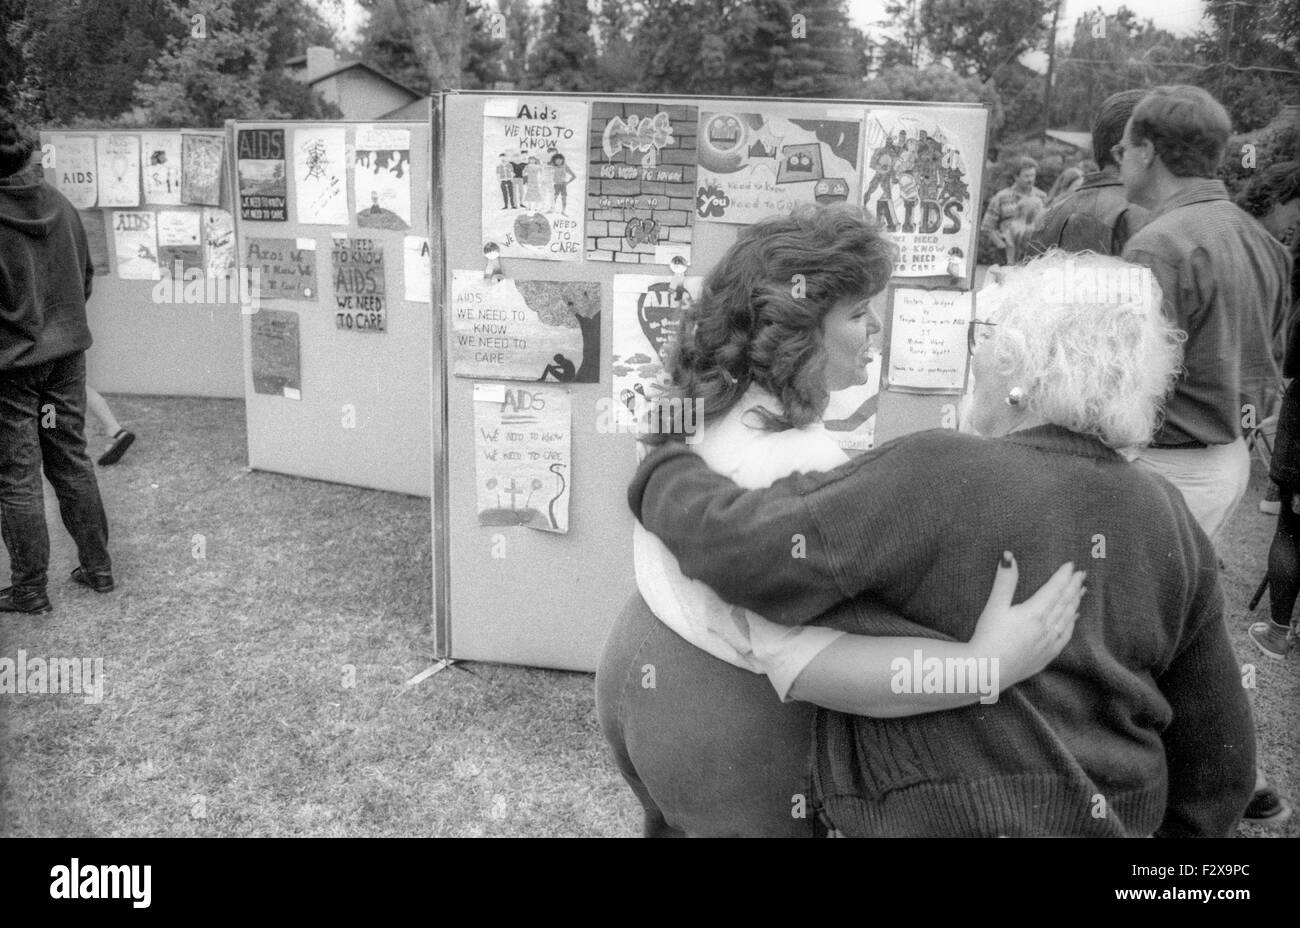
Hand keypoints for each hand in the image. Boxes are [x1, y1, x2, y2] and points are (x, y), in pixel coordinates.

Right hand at [968, 552, 1082, 687]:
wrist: (987, 671)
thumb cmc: (988, 638)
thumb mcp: (994, 606)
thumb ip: (1004, 581)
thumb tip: (1008, 555)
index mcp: (1034, 613)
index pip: (1054, 589)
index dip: (1063, 576)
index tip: (1072, 565)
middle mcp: (1046, 627)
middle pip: (1064, 602)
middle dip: (1073, 586)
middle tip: (1082, 574)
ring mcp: (1048, 643)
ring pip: (1067, 618)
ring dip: (1074, 602)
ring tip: (1081, 591)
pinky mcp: (1045, 656)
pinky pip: (1065, 636)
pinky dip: (1071, 623)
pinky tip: (1074, 617)